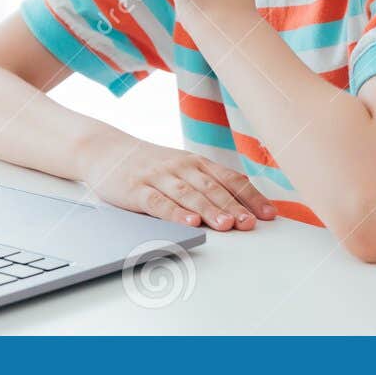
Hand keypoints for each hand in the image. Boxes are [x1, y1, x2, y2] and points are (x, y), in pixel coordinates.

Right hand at [78, 131, 275, 230]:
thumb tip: (241, 208)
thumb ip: (206, 184)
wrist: (105, 149)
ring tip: (226, 225)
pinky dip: (174, 212)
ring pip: (189, 194)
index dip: (251, 197)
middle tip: (250, 224)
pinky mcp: (137, 188)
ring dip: (209, 210)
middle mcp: (181, 166)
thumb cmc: (149, 164)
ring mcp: (158, 176)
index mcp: (196, 162)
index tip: (270, 215)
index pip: (230, 179)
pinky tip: (188, 222)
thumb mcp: (180, 168)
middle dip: (233, 206)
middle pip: (212, 188)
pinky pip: (158, 202)